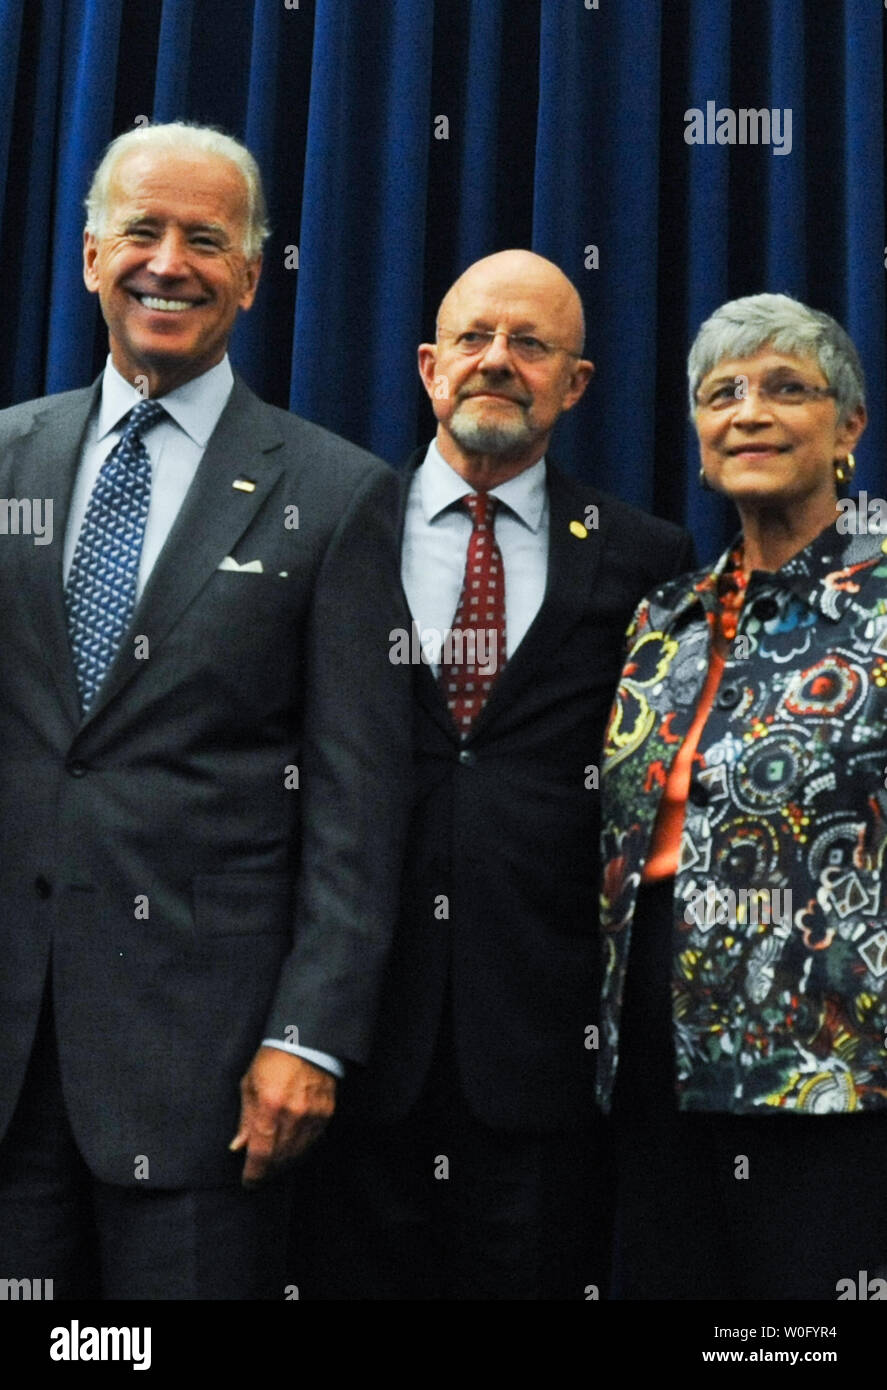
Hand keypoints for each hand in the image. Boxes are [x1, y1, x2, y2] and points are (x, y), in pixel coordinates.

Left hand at [229, 1046, 335, 1185]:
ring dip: (283, 1164)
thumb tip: (239, 1147)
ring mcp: (312, 1115)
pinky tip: (291, 1151)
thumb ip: (246, 1119)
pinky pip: (312, 1143)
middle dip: (267, 1171)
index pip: (261, 1153)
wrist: (308, 1041)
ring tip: (273, 1165)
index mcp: (269, 1106)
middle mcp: (293, 1114)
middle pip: (279, 1159)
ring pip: (297, 1154)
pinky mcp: (326, 1114)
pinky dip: (300, 1151)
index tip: (248, 1181)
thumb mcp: (251, 1085)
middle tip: (259, 1175)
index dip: (254, 1173)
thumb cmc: (273, 1059)